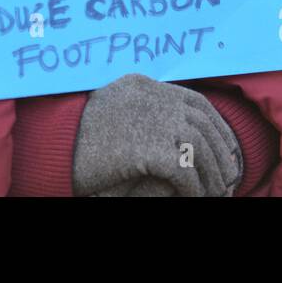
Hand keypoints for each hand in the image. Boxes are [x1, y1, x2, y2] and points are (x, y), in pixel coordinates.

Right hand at [72, 73, 242, 196]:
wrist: (52, 142)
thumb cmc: (76, 132)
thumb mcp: (112, 106)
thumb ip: (141, 106)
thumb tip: (172, 119)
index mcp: (145, 86)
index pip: (197, 101)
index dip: (218, 126)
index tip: (227, 146)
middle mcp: (154, 98)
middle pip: (204, 124)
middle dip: (222, 152)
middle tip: (230, 175)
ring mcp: (153, 120)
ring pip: (200, 149)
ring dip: (212, 174)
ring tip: (216, 191)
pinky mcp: (149, 147)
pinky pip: (184, 170)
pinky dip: (194, 187)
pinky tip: (194, 196)